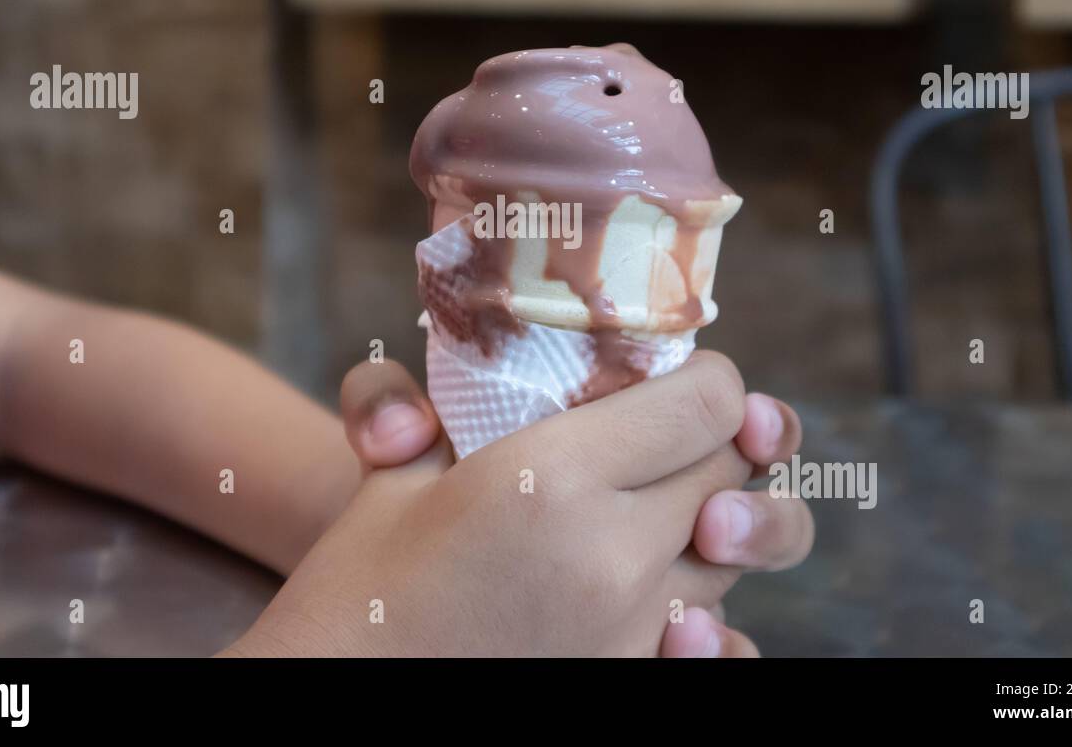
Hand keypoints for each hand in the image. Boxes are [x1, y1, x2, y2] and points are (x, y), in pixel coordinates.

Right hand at [337, 356, 811, 656]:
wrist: (340, 694)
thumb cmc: (359, 590)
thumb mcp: (387, 481)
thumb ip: (408, 407)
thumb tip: (412, 405)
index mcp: (553, 477)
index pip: (711, 405)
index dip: (711, 381)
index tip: (682, 377)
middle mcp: (613, 554)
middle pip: (732, 472)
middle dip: (710, 445)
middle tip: (663, 439)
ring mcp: (632, 631)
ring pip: (729, 554)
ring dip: (701, 524)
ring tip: (643, 514)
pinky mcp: (631, 680)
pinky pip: (711, 634)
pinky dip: (698, 609)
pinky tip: (657, 599)